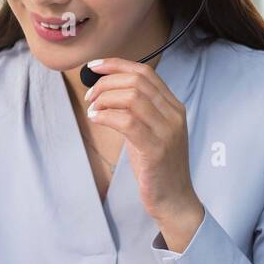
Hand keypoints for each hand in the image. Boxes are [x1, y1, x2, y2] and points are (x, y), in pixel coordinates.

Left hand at [83, 57, 203, 249]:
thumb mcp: (148, 131)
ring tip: (92, 108)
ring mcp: (167, 131)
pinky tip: (96, 119)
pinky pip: (127, 122)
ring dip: (104, 98)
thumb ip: (135, 111)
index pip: (146, 72)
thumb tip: (104, 92)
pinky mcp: (156, 149)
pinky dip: (106, 116)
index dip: (117, 65)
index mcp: (173, 107)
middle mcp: (174, 115)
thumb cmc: (156, 166)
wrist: (174, 199)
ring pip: (132, 98)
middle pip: (137, 81)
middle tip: (90, 96)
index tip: (94, 67)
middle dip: (106, 83)